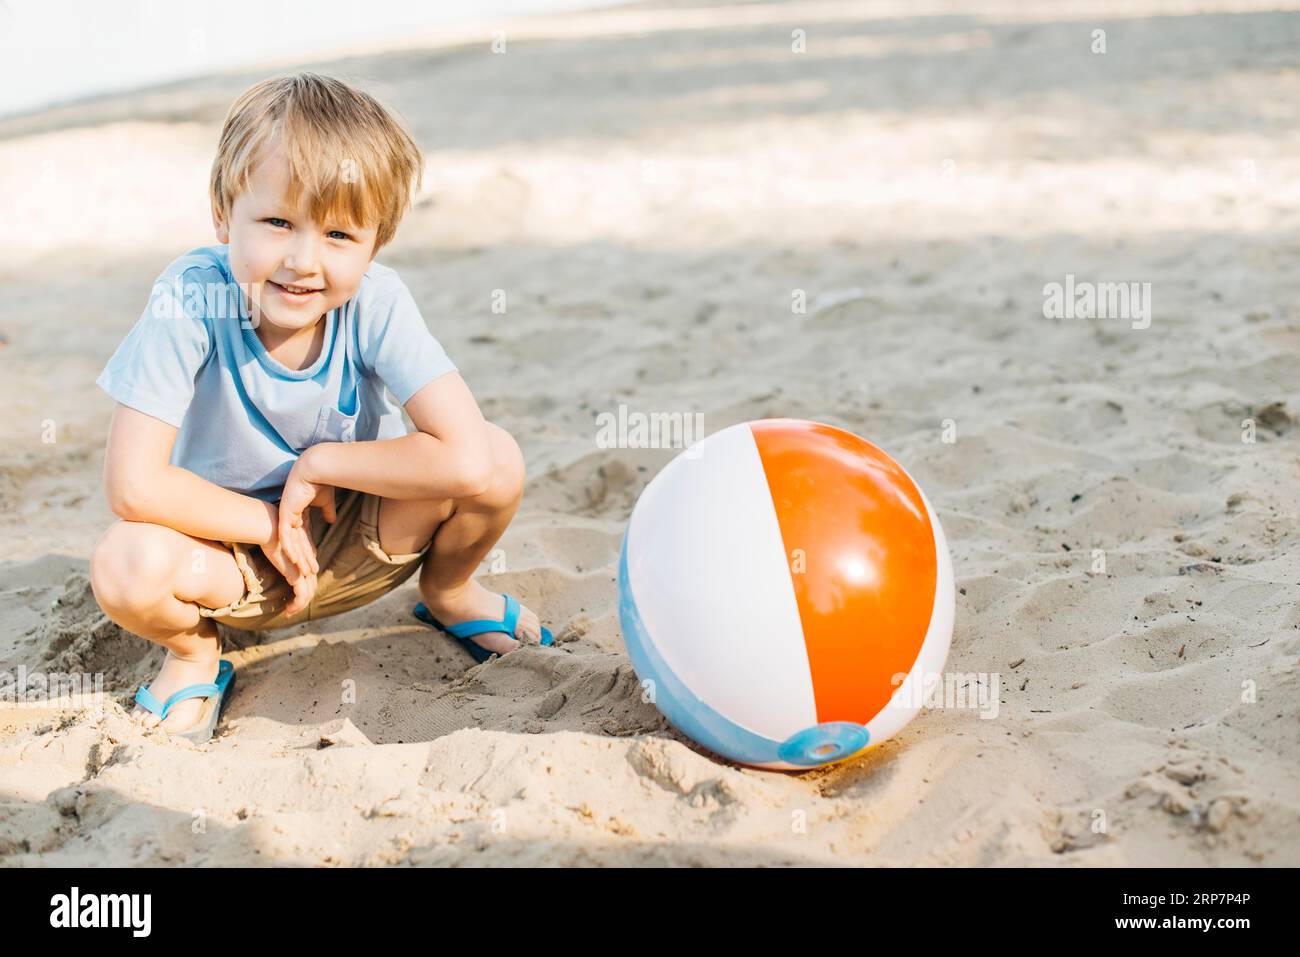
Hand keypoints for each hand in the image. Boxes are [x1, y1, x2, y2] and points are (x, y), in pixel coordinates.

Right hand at [262, 519, 319, 617]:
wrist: (270, 530)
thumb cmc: (270, 535)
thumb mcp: (278, 547)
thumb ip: (282, 555)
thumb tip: (277, 559)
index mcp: (306, 558)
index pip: (310, 577)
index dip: (304, 589)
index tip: (292, 599)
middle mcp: (308, 565)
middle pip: (311, 587)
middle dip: (302, 601)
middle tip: (291, 610)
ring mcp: (304, 570)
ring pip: (308, 594)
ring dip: (299, 606)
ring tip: (289, 613)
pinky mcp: (298, 575)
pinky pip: (302, 596)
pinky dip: (297, 605)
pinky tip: (288, 611)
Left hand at [278, 453, 336, 578]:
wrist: (316, 470)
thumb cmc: (321, 481)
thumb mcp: (326, 501)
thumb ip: (327, 511)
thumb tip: (332, 520)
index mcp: (299, 512)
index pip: (303, 535)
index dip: (309, 548)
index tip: (314, 560)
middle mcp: (290, 515)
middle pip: (297, 542)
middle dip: (304, 558)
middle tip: (309, 573)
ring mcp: (286, 516)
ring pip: (291, 542)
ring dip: (298, 558)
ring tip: (304, 572)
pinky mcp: (285, 515)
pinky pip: (285, 536)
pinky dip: (289, 548)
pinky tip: (294, 561)